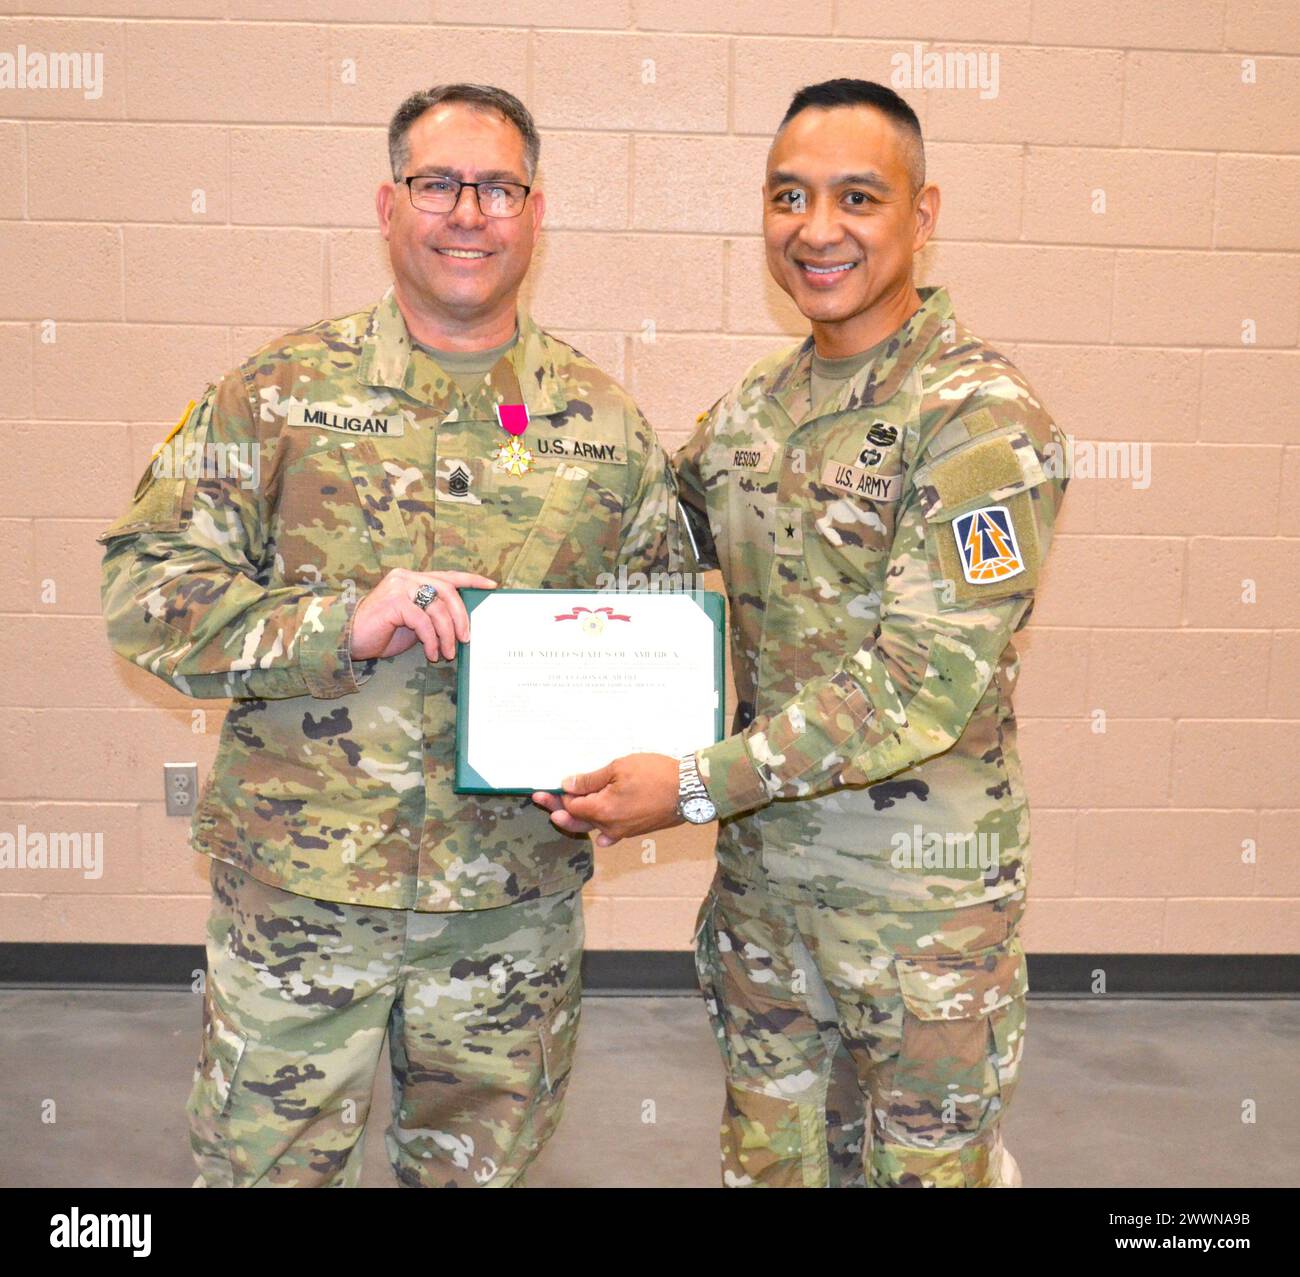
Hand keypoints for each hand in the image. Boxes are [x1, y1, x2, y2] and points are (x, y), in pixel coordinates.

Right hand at [350, 568, 496, 661]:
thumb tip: (462, 625)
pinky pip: (423, 621)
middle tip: (466, 638)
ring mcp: (399, 588)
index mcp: (413, 579)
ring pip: (437, 608)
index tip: (491, 586)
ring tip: (447, 652)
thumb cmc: (382, 632)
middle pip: (447, 591)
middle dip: (461, 616)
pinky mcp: (393, 603)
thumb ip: (433, 616)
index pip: (447, 576)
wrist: (350, 640)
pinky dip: (431, 640)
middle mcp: (407, 578)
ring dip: (447, 634)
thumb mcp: (415, 622)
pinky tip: (431, 653)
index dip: (471, 580)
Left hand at [538, 753, 681, 846]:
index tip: (545, 789)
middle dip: (558, 809)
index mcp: (602, 810)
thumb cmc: (656, 774)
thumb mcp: (619, 768)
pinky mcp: (637, 830)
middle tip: (541, 800)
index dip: (559, 795)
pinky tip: (598, 832)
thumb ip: (590, 779)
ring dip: (578, 818)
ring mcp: (624, 831)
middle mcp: (610, 826)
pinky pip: (613, 835)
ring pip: (593, 827)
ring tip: (562, 811)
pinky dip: (602, 832)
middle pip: (577, 819)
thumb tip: (568, 785)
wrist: (691, 790)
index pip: (572, 805)